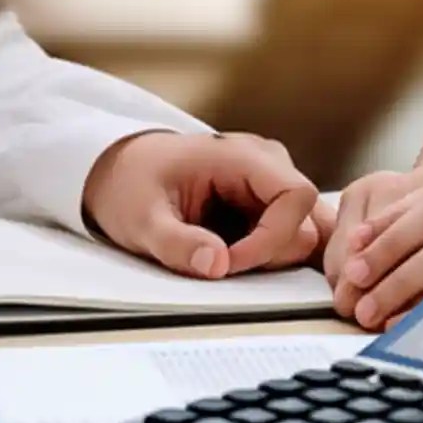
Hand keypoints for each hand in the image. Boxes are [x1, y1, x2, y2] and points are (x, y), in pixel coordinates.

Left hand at [83, 132, 329, 278]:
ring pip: (302, 233)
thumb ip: (177, 243)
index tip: (230, 263)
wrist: (117, 173)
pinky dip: (268, 256)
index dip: (272, 238)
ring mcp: (269, 183)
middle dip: (268, 254)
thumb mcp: (141, 220)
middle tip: (220, 266)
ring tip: (224, 262)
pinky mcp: (265, 204)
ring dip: (270, 258)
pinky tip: (232, 260)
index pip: (295, 196)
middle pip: (305, 220)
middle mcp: (266, 163)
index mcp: (241, 155)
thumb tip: (218, 264)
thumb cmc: (129, 187)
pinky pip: (288, 237)